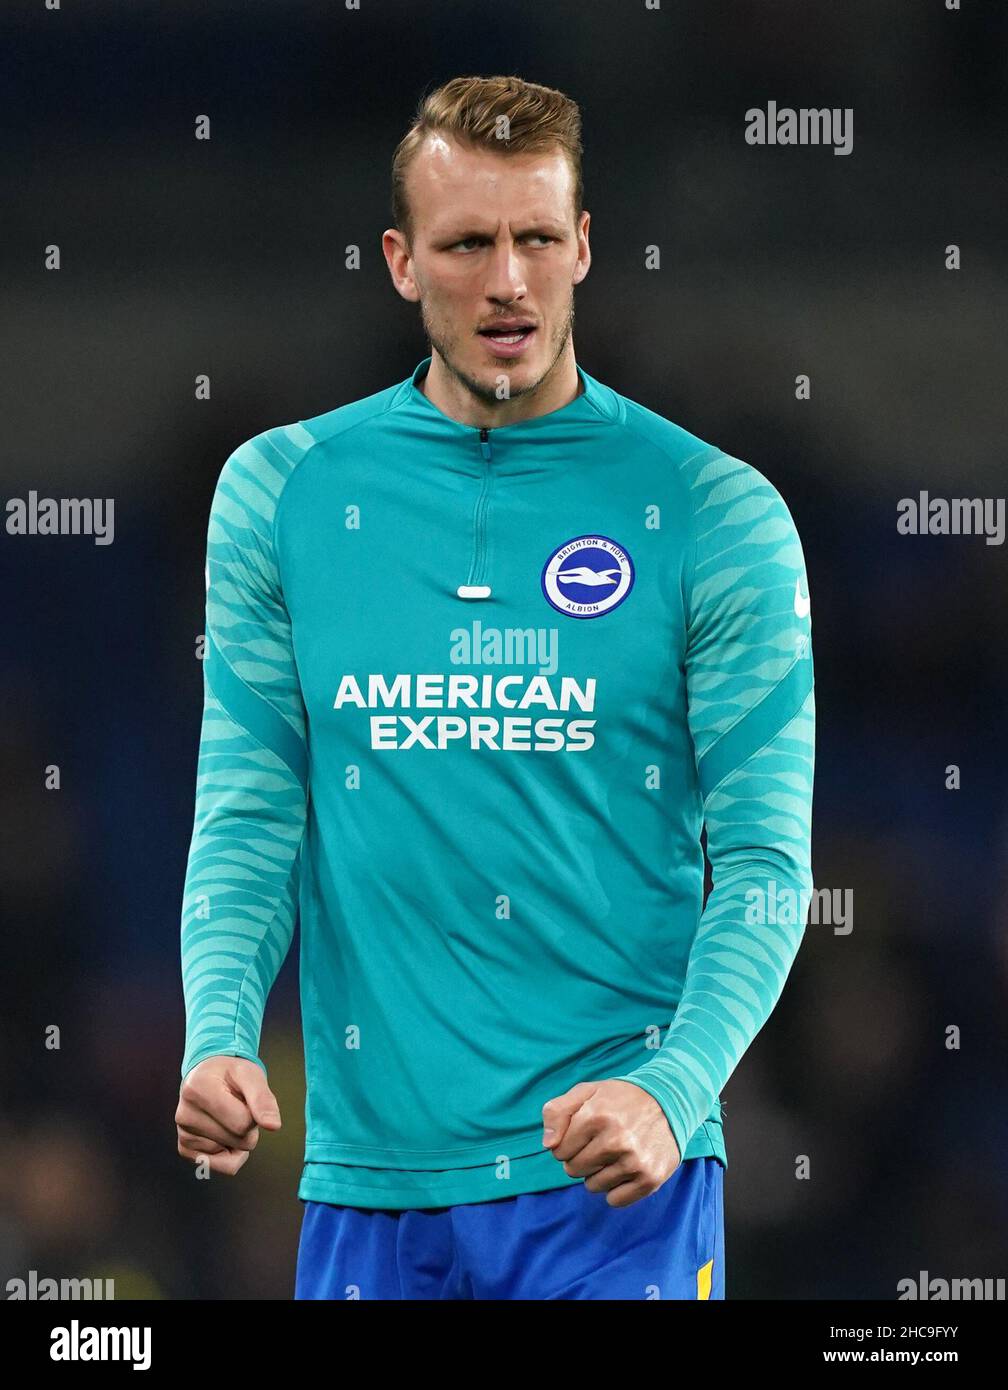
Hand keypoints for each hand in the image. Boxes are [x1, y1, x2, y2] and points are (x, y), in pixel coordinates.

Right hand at [176, 1056, 281, 1175]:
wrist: (208, 1075)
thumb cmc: (230, 1074)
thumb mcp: (250, 1074)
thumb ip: (263, 1099)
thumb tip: (273, 1126)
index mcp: (198, 1089)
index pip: (243, 1123)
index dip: (254, 1114)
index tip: (245, 1098)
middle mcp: (184, 1114)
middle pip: (239, 1141)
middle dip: (247, 1127)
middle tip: (237, 1107)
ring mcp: (183, 1134)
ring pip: (232, 1157)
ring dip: (238, 1139)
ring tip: (228, 1116)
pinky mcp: (185, 1149)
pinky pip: (223, 1166)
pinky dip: (231, 1154)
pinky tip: (224, 1132)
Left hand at [541, 1079, 680, 1207]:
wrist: (669, 1101)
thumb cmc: (620, 1098)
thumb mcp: (586, 1091)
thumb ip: (557, 1111)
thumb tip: (548, 1145)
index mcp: (596, 1115)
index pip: (559, 1150)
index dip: (567, 1143)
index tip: (583, 1134)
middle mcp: (616, 1140)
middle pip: (574, 1170)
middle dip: (581, 1158)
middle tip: (599, 1143)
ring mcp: (634, 1161)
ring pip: (593, 1186)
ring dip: (598, 1174)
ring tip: (614, 1154)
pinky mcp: (650, 1178)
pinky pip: (615, 1200)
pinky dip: (616, 1189)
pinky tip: (625, 1169)